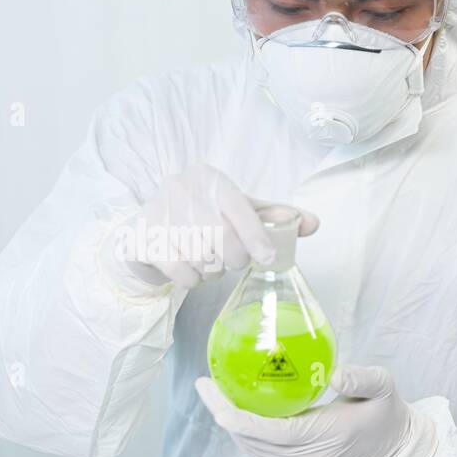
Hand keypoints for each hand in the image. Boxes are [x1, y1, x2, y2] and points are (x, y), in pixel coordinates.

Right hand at [115, 164, 317, 288]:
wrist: (148, 230)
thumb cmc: (201, 218)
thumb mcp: (237, 211)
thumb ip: (274, 216)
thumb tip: (313, 223)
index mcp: (210, 177)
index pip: (240, 208)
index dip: (256, 236)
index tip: (266, 257)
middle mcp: (181, 188)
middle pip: (223, 238)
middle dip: (233, 258)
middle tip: (230, 260)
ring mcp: (159, 211)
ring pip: (202, 258)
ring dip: (211, 271)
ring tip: (207, 263)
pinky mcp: (143, 237)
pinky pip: (180, 271)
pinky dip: (191, 279)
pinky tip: (189, 270)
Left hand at [195, 363, 436, 456]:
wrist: (392, 451)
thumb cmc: (386, 414)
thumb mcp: (384, 388)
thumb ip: (362, 379)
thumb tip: (335, 374)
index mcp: (325, 438)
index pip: (275, 433)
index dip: (242, 420)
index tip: (218, 402)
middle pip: (254, 441)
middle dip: (223, 415)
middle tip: (204, 383)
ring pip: (253, 448)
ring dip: (229, 423)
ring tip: (212, 391)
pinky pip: (261, 450)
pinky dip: (242, 430)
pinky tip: (233, 406)